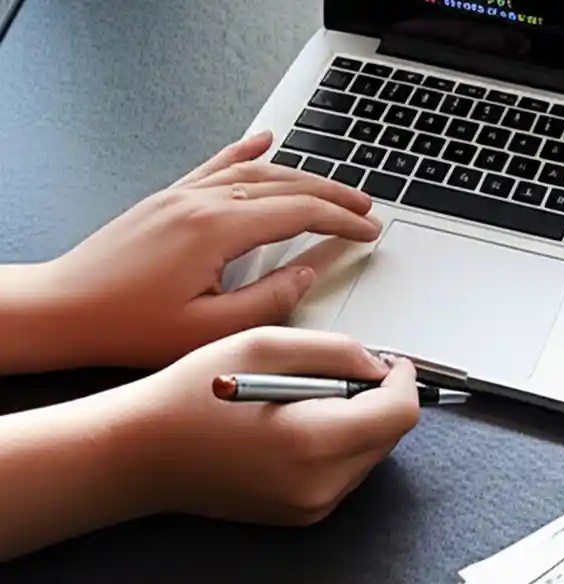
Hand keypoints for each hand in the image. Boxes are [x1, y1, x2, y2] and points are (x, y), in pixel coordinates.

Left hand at [37, 131, 381, 369]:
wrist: (64, 309)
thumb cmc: (127, 325)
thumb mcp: (209, 330)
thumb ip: (268, 301)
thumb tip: (305, 275)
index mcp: (215, 230)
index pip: (298, 213)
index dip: (341, 220)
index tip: (368, 230)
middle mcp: (200, 202)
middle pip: (284, 186)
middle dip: (333, 195)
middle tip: (366, 208)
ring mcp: (182, 195)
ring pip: (256, 172)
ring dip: (302, 176)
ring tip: (334, 188)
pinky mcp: (167, 199)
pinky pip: (216, 164)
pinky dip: (246, 152)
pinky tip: (265, 141)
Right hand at [122, 326, 420, 525]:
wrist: (139, 455)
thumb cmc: (190, 395)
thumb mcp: (266, 345)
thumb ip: (337, 351)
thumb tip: (379, 367)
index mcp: (317, 441)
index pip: (400, 414)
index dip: (404, 381)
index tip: (392, 362)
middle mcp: (321, 483)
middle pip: (389, 436)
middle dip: (377, 399)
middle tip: (339, 373)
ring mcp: (312, 506)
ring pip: (370, 455)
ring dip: (357, 422)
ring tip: (304, 400)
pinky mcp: (301, 516)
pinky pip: (344, 474)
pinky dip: (336, 445)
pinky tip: (293, 426)